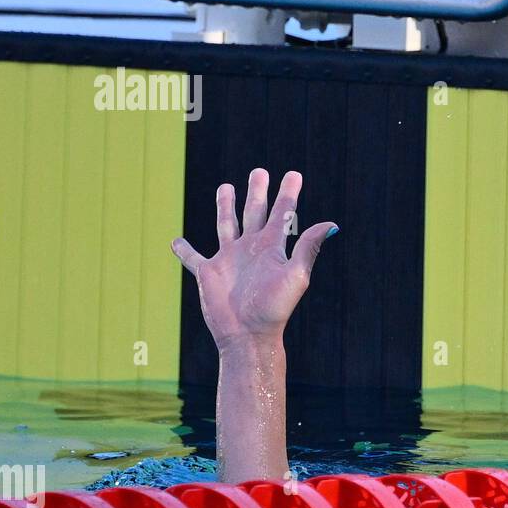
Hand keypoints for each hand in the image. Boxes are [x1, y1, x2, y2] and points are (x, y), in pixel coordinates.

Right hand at [171, 169, 336, 351]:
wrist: (249, 335)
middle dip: (257, 191)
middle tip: (259, 172)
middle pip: (254, 212)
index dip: (288, 193)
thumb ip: (308, 248)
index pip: (283, 213)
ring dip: (225, 206)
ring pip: (226, 225)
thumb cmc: (274, 308)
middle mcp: (251, 249)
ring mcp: (229, 259)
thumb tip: (332, 224)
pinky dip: (184, 250)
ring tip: (225, 187)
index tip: (293, 174)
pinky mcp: (208, 274)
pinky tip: (176, 241)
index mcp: (272, 247)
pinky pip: (193, 258)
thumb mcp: (296, 275)